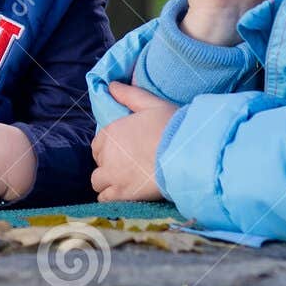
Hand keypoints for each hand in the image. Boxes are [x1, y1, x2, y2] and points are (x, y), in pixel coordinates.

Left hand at [90, 81, 178, 201]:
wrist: (186, 153)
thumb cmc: (172, 126)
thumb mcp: (151, 104)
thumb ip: (129, 95)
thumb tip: (111, 85)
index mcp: (111, 132)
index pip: (98, 145)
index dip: (110, 149)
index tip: (124, 152)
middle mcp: (107, 154)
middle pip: (99, 163)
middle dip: (109, 165)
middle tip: (128, 167)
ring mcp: (113, 175)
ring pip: (98, 182)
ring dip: (109, 183)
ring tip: (126, 183)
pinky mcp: (123, 194)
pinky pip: (105, 199)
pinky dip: (112, 198)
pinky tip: (125, 195)